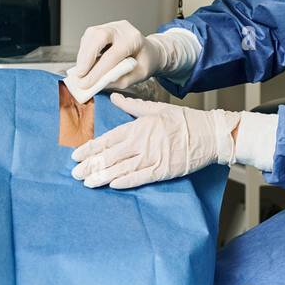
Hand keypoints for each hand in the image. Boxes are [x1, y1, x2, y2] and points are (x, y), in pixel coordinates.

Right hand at [65, 20, 185, 99]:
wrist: (149, 50)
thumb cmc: (145, 62)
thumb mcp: (140, 76)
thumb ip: (121, 80)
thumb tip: (99, 84)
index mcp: (134, 40)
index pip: (112, 55)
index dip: (97, 71)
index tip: (86, 84)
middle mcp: (123, 29)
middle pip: (99, 36)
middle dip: (86, 57)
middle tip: (79, 75)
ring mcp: (112, 25)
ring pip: (91, 35)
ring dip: (83, 54)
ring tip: (81, 72)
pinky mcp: (103, 27)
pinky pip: (89, 37)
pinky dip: (84, 51)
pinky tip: (85, 63)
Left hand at [71, 93, 241, 188]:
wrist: (209, 133)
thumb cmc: (184, 120)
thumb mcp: (157, 108)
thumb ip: (132, 106)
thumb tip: (114, 98)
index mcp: (138, 127)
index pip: (108, 139)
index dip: (90, 148)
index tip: (75, 156)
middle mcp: (142, 143)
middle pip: (111, 156)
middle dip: (91, 165)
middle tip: (75, 174)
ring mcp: (153, 157)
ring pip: (122, 169)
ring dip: (103, 176)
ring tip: (87, 183)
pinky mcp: (163, 170)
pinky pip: (141, 178)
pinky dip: (126, 182)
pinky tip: (113, 186)